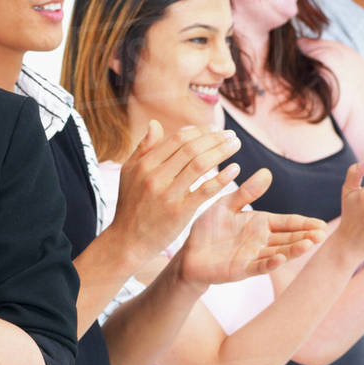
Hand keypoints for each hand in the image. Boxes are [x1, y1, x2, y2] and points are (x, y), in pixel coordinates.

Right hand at [111, 121, 242, 263]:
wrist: (127, 241)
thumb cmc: (131, 205)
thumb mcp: (129, 173)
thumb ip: (143, 148)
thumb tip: (156, 123)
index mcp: (144, 164)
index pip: (177, 139)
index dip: (199, 131)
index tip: (215, 129)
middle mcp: (155, 176)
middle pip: (191, 148)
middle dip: (215, 138)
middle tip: (231, 135)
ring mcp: (167, 194)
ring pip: (200, 165)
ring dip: (222, 151)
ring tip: (236, 145)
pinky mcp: (179, 212)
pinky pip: (205, 190)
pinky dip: (222, 178)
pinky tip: (234, 169)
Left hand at [175, 168, 327, 284]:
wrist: (188, 253)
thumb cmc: (208, 229)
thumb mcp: (226, 205)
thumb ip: (246, 192)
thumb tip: (267, 172)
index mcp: (260, 224)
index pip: (287, 222)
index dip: (304, 223)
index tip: (322, 224)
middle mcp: (260, 241)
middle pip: (288, 238)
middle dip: (305, 236)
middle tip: (323, 233)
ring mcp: (253, 256)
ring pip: (279, 252)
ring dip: (294, 249)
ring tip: (310, 244)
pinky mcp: (241, 269)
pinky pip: (258, 266)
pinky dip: (270, 263)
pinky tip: (282, 258)